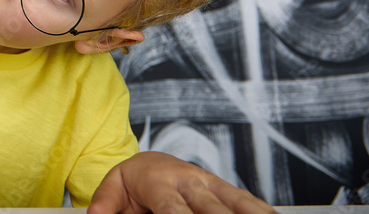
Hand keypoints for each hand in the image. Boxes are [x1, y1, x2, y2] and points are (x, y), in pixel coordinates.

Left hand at [89, 151, 278, 213]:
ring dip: (253, 213)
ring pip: (237, 201)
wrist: (151, 160)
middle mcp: (189, 181)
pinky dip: (263, 210)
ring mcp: (211, 184)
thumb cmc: (133, 180)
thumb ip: (105, 204)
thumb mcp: (112, 188)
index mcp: (159, 182)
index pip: (173, 207)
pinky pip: (248, 200)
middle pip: (210, 208)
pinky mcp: (226, 189)